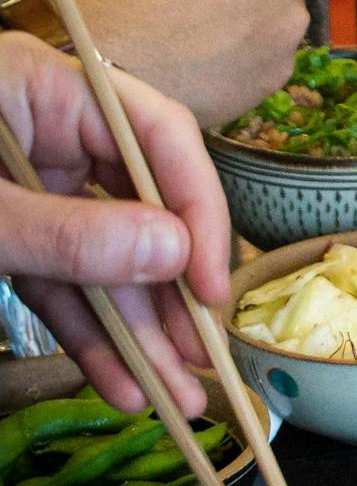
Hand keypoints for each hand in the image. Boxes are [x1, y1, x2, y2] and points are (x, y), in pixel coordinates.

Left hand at [0, 33, 229, 410]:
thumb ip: (69, 233)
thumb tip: (173, 254)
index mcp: (43, 88)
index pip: (160, 136)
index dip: (198, 211)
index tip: (208, 287)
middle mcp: (44, 134)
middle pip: (138, 208)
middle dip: (170, 295)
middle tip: (204, 359)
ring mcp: (25, 187)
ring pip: (100, 259)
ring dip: (137, 333)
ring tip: (175, 397)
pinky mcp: (5, 233)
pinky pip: (57, 283)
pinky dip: (86, 335)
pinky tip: (121, 382)